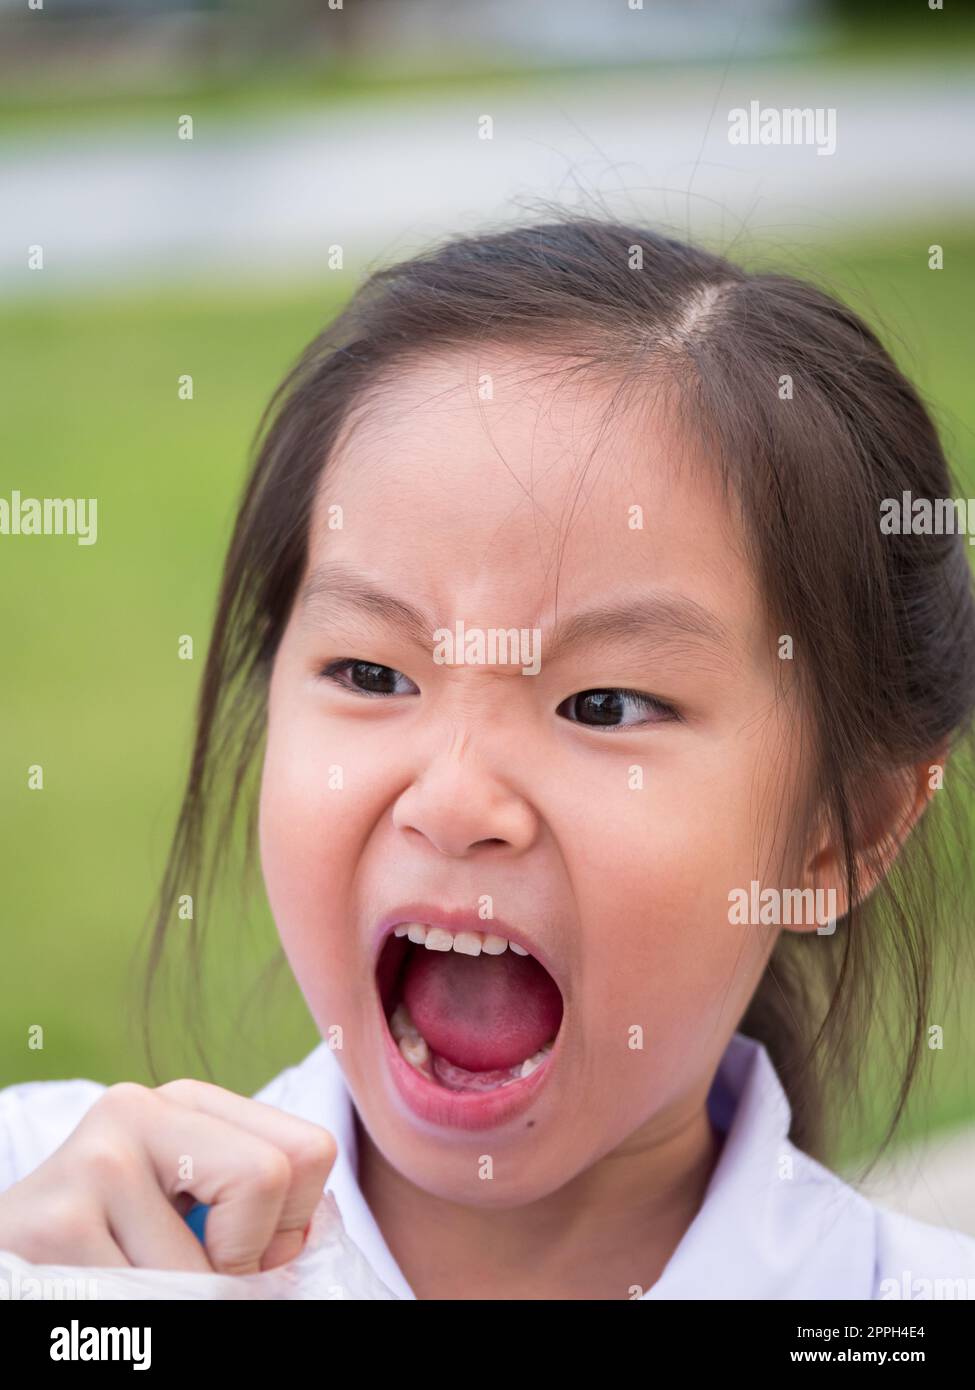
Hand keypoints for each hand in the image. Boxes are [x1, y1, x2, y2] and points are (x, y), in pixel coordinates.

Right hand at [0, 1078, 336, 1273]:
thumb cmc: (108, 1251)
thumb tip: (306, 1241)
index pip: (309, 1151)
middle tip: (192, 1276)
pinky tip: (93, 1295)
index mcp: (187, 1102)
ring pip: (208, 1265)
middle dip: (247, 1257)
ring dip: (183, 1304)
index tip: (238, 1251)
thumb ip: (252, 1206)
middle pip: (269, 1176)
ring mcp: (94, 1160)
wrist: (9, 1272)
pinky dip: (138, 1324)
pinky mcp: (55, 1222)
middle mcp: (139, 1107)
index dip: (291, 1225)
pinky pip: (151, 1301)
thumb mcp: (185, 1210)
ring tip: (127, 1282)